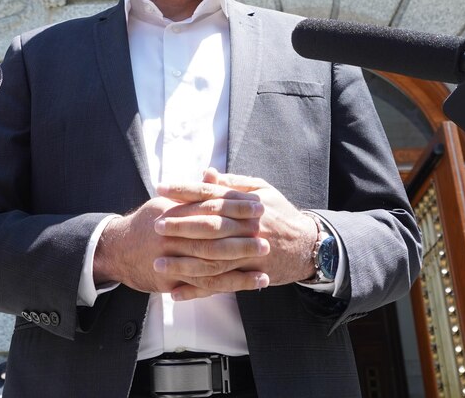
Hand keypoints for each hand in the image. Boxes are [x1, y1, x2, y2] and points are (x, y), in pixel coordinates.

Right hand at [94, 183, 268, 298]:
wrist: (117, 249)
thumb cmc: (147, 223)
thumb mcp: (166, 202)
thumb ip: (192, 192)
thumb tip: (213, 174)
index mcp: (174, 209)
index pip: (210, 204)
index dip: (236, 205)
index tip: (259, 205)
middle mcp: (173, 233)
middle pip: (213, 234)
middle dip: (242, 235)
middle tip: (266, 236)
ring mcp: (172, 258)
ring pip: (211, 261)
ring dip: (241, 262)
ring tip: (265, 261)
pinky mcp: (173, 279)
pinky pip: (206, 284)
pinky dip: (232, 284)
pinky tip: (253, 283)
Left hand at [160, 169, 316, 291]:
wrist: (308, 245)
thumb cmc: (280, 213)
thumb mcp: (262, 190)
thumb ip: (232, 184)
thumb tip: (206, 173)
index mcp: (247, 203)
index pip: (211, 194)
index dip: (186, 190)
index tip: (161, 187)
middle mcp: (248, 226)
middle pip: (210, 226)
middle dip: (181, 225)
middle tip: (156, 225)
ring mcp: (250, 253)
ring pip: (213, 258)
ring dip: (184, 263)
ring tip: (158, 263)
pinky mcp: (251, 275)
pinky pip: (222, 284)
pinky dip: (199, 290)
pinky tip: (177, 292)